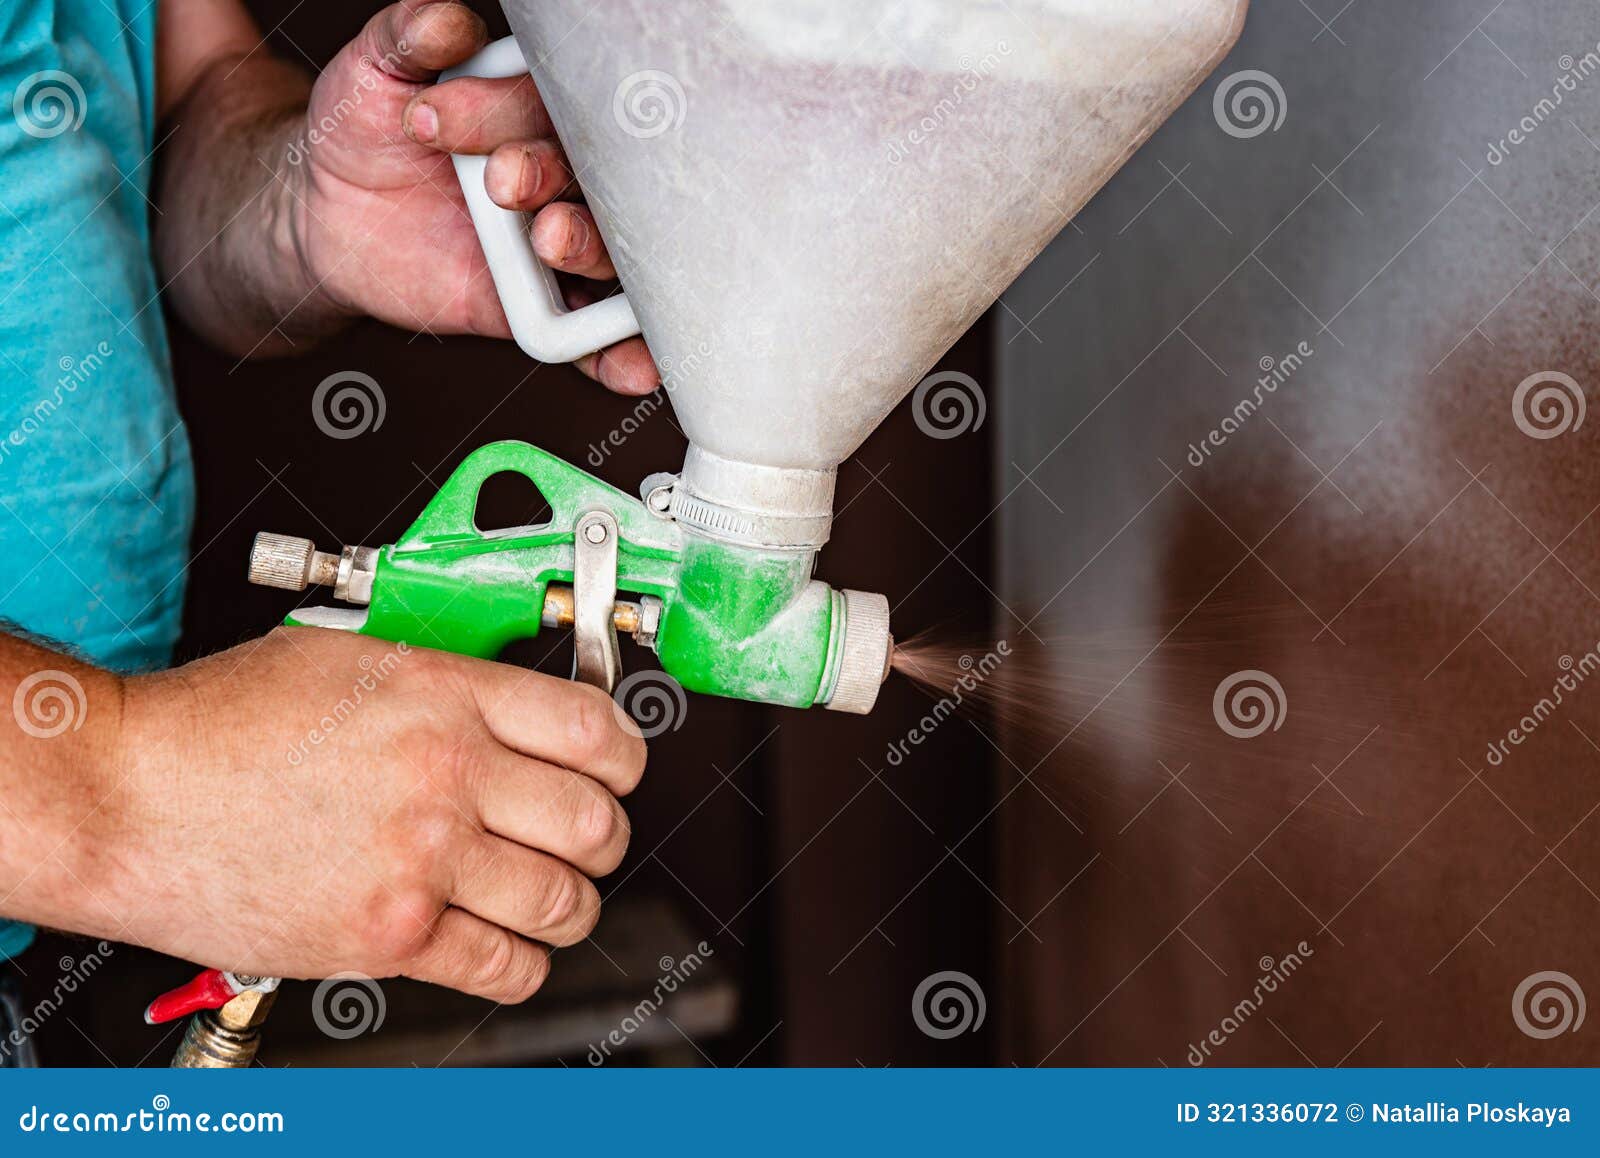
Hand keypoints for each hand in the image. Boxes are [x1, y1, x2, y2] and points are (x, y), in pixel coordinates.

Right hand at [97, 628, 644, 1002]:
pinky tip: (508, 948)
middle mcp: (447, 775)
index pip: (596, 730)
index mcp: (444, 697)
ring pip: (564, 898)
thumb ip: (442, 684)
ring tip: (554, 897)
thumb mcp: (348, 659)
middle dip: (605, 835)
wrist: (126, 793)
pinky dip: (523, 962)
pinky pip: (504, 965)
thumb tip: (510, 710)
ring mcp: (422, 859)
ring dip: (572, 903)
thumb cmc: (217, 724)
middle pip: (599, 820)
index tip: (618, 771)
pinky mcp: (389, 936)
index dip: (626, 757)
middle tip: (585, 838)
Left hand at [292, 2, 656, 393]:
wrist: (325, 209)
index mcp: (541, 111)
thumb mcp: (375, 70)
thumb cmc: (365, 129)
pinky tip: (635, 365)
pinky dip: (621, 355)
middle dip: (555, 178)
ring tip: (550, 241)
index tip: (434, 118)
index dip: (508, 109)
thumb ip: (410, 36)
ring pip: (609, 253)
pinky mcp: (545, 307)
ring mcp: (561, 244)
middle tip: (502, 182)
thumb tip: (445, 22)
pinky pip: (595, 337)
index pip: (556, 104)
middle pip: (597, 180)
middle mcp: (566, 177)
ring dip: (592, 248)